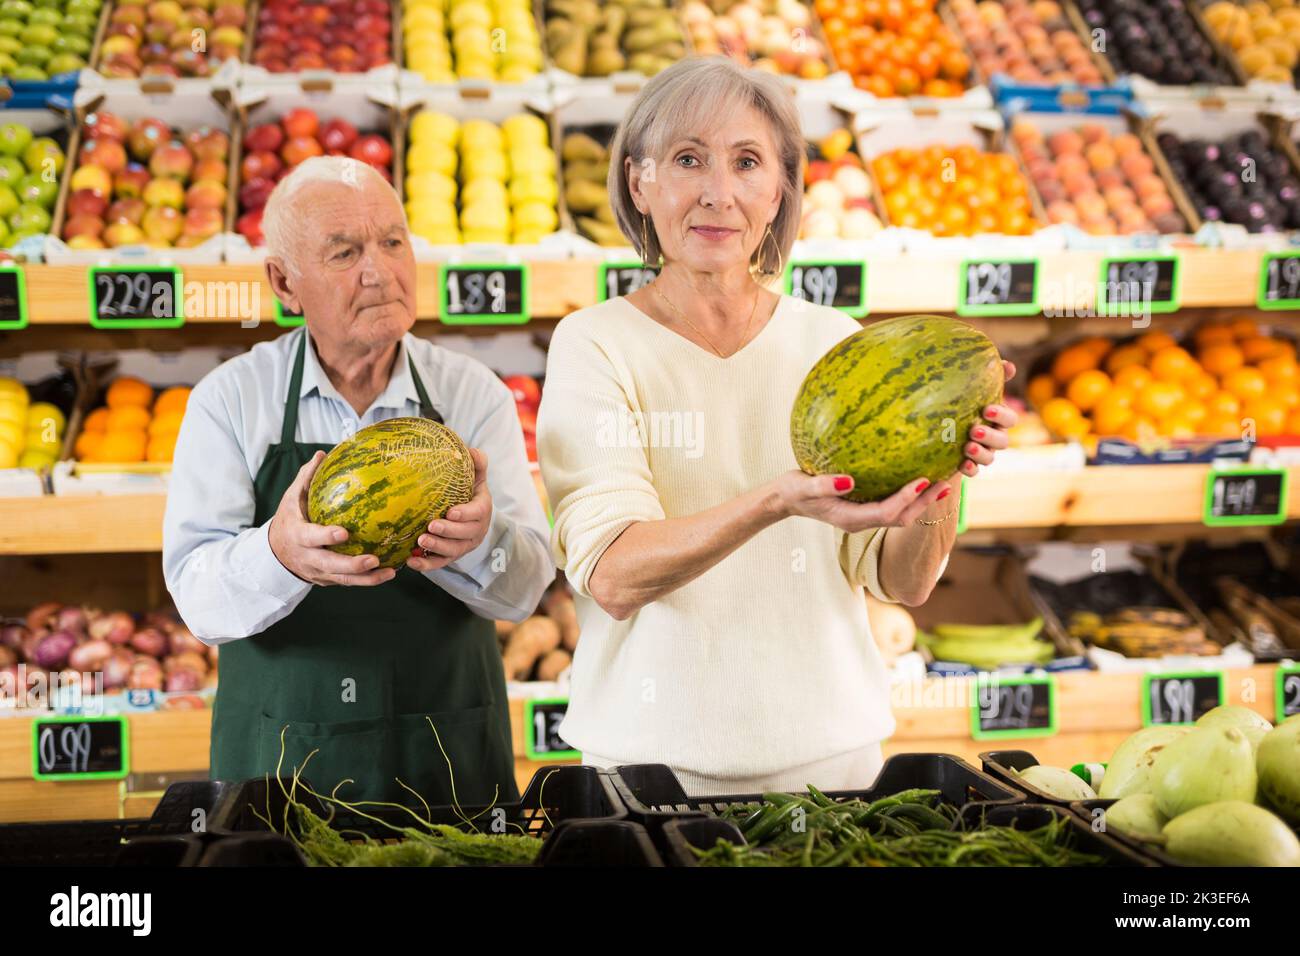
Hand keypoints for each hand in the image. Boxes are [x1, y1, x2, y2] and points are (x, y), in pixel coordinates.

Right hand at [268, 451, 395, 586]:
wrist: (275, 553)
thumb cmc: (289, 519)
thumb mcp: (291, 498)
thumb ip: (306, 479)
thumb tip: (322, 455)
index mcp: (297, 535)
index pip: (311, 537)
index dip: (325, 536)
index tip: (344, 532)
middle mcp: (308, 557)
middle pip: (330, 564)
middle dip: (351, 565)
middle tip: (373, 559)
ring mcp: (318, 572)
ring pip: (343, 579)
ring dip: (366, 578)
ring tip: (389, 572)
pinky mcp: (328, 580)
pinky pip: (348, 582)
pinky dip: (367, 581)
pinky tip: (388, 573)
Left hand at [407, 447, 492, 571]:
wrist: (468, 515)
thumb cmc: (468, 492)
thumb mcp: (476, 477)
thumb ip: (477, 463)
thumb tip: (471, 451)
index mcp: (482, 509)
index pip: (478, 513)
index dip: (466, 514)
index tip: (451, 512)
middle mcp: (475, 530)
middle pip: (465, 535)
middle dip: (448, 532)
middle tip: (431, 526)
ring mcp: (463, 545)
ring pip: (453, 551)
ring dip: (437, 547)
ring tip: (420, 541)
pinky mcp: (450, 555)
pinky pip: (439, 563)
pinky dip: (426, 564)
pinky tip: (411, 561)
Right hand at [772, 471, 951, 533]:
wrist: (786, 500)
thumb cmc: (793, 491)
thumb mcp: (803, 487)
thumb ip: (824, 485)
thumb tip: (848, 480)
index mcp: (851, 519)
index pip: (886, 512)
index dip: (906, 498)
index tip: (923, 480)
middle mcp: (862, 521)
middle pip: (901, 517)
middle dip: (924, 503)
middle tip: (947, 483)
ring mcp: (864, 515)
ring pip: (900, 513)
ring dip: (922, 500)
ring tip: (943, 482)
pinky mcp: (864, 507)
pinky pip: (893, 504)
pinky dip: (910, 494)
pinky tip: (920, 478)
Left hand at [956, 360, 1018, 478]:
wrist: (941, 426)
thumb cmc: (964, 402)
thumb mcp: (974, 388)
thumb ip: (993, 377)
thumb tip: (1008, 365)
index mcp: (998, 419)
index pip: (1009, 419)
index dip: (1001, 415)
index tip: (986, 409)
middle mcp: (994, 437)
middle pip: (1002, 441)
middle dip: (990, 436)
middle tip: (974, 430)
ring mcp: (983, 452)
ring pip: (990, 458)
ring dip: (981, 453)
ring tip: (967, 447)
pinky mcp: (969, 464)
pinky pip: (975, 471)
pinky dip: (971, 469)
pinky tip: (963, 465)